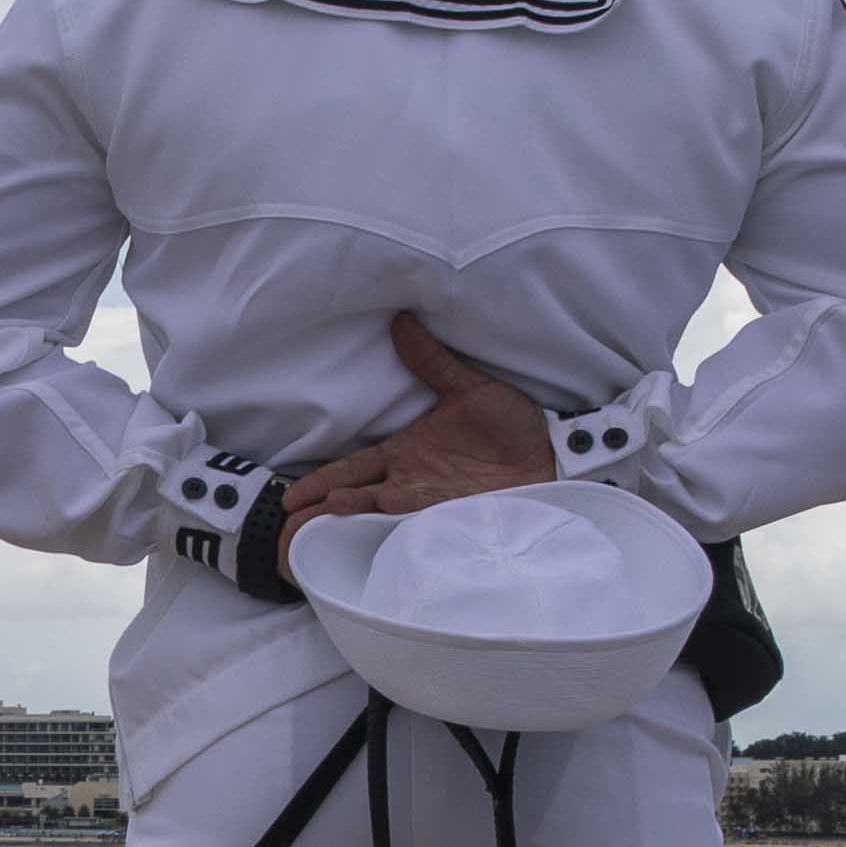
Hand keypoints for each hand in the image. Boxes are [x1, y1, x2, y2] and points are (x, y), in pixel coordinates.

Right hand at [277, 313, 554, 534]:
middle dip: (322, 509)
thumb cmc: (514, 426)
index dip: (323, 481)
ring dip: (354, 516)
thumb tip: (401, 320)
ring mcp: (431, 504)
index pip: (352, 470)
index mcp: (406, 454)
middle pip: (355, 498)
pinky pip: (419, 524)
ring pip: (380, 515)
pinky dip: (396, 526)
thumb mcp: (470, 389)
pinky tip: (376, 524)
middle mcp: (410, 483)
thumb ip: (433, 361)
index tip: (290, 495)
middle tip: (289, 522)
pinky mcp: (455, 518)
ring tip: (327, 515)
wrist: (556, 455)